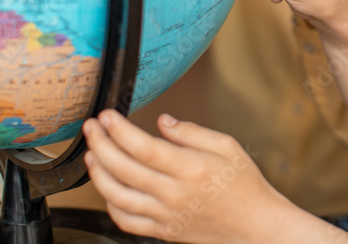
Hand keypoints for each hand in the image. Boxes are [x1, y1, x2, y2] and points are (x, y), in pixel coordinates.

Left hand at [82, 110, 285, 242]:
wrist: (255, 226)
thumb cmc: (245, 184)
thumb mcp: (228, 147)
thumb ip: (192, 132)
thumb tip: (162, 121)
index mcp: (191, 168)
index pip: (143, 146)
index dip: (120, 130)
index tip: (107, 115)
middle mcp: (174, 193)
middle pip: (124, 168)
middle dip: (100, 144)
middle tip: (92, 127)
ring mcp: (166, 215)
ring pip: (118, 196)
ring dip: (98, 173)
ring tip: (92, 154)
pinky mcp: (163, 231)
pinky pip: (126, 221)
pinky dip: (111, 204)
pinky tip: (108, 188)